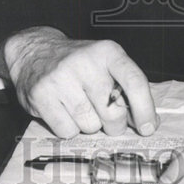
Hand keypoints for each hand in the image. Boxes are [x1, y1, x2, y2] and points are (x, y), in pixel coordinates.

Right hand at [1, 26, 157, 137]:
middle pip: (112, 112)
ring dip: (89, 125)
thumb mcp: (106, 65)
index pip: (134, 81)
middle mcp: (85, 62)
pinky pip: (67, 131)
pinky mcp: (41, 95)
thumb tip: (148, 123)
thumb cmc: (78, 65)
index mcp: (108, 52)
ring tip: (81, 107)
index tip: (148, 127)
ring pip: (89, 126)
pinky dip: (69, 129)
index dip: (144, 108)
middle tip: (107, 116)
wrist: (35, 52)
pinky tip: (64, 111)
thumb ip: (127, 90)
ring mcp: (61, 78)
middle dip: (114, 124)